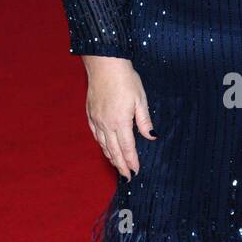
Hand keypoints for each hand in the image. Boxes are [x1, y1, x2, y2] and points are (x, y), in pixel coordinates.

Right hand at [81, 56, 155, 179]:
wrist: (104, 64)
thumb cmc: (125, 79)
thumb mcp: (141, 99)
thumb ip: (145, 121)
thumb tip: (151, 137)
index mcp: (120, 122)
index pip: (127, 148)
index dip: (132, 162)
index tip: (136, 172)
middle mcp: (106, 124)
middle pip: (114, 151)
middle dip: (121, 165)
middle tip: (126, 177)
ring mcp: (96, 119)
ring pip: (103, 144)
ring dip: (111, 157)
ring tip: (117, 166)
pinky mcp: (90, 113)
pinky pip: (95, 134)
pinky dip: (101, 144)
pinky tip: (105, 148)